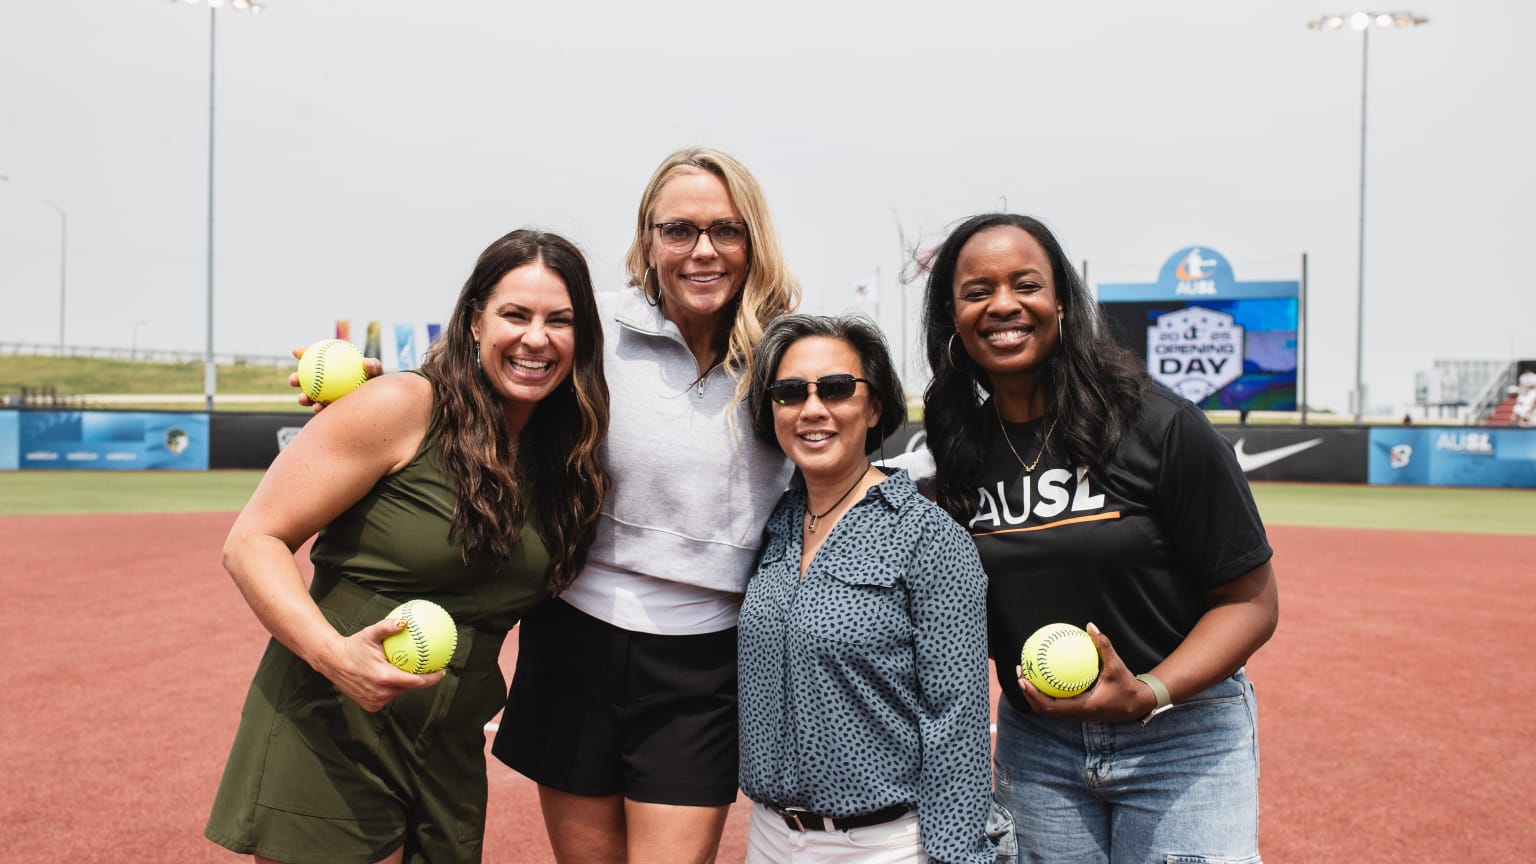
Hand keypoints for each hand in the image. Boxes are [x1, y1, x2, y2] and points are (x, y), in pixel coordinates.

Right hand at [289, 347, 384, 410]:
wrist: (379, 399)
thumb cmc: (377, 381)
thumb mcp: (377, 373)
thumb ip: (374, 366)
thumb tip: (366, 362)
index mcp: (331, 366)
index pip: (315, 358)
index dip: (304, 354)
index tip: (296, 352)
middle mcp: (326, 381)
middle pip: (306, 378)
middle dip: (296, 379)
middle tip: (294, 379)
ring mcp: (326, 397)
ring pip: (310, 397)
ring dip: (304, 398)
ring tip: (303, 398)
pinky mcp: (331, 411)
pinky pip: (322, 410)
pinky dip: (319, 409)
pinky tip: (318, 408)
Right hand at [312, 616, 443, 711]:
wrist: (333, 662)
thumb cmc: (354, 646)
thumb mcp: (370, 634)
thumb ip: (388, 627)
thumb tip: (405, 621)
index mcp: (384, 677)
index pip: (416, 682)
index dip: (432, 679)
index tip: (442, 671)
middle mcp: (381, 692)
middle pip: (410, 688)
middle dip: (423, 681)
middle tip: (433, 670)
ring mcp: (375, 701)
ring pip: (399, 692)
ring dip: (406, 684)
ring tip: (417, 673)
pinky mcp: (370, 705)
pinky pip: (388, 696)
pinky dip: (393, 688)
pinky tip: (398, 678)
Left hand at [1015, 622, 1154, 722]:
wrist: (1137, 705)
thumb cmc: (1127, 686)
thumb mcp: (1117, 666)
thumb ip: (1104, 646)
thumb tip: (1090, 626)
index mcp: (1082, 709)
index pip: (1050, 706)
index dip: (1033, 695)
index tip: (1023, 679)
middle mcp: (1076, 715)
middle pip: (1043, 709)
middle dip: (1028, 693)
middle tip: (1021, 672)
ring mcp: (1076, 715)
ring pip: (1048, 708)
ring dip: (1035, 694)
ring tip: (1027, 673)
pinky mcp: (1078, 712)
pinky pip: (1057, 703)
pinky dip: (1048, 692)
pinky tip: (1047, 674)